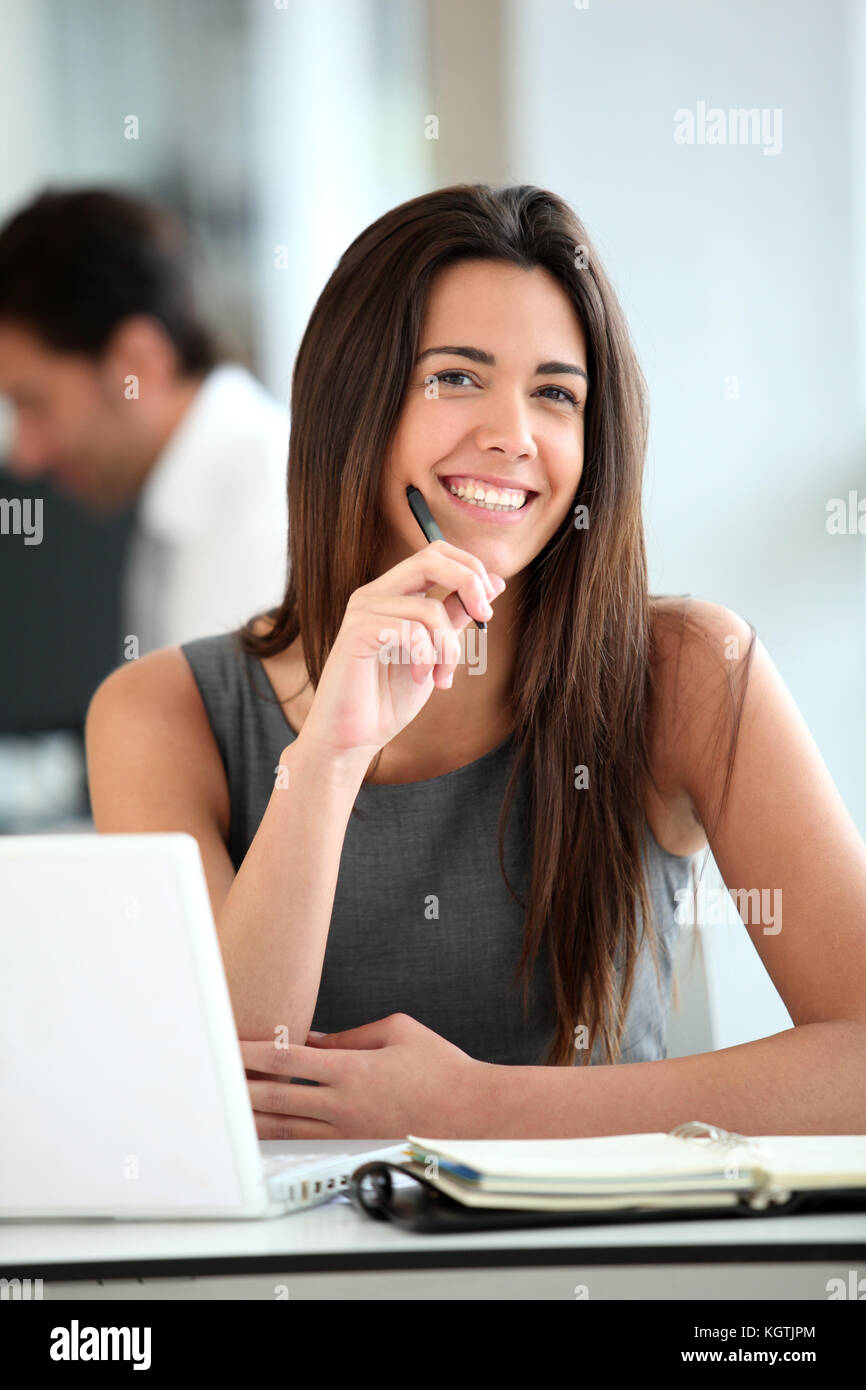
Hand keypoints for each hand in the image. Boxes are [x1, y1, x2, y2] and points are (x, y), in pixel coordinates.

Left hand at [240, 1013, 491, 1139]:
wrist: (470, 1113)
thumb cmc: (440, 1068)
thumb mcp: (396, 1030)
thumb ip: (349, 1035)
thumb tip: (314, 1039)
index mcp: (351, 1069)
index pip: (287, 1058)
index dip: (251, 1052)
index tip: (227, 1045)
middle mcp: (343, 1103)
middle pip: (276, 1096)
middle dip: (240, 1086)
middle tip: (214, 1076)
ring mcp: (346, 1129)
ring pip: (286, 1126)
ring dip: (253, 1116)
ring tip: (227, 1107)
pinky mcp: (354, 1144)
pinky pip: (308, 1138)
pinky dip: (282, 1131)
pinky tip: (267, 1126)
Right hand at [297, 539, 505, 767]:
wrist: (353, 738)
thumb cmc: (389, 697)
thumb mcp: (436, 651)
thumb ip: (458, 615)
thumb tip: (495, 582)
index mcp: (393, 593)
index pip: (436, 553)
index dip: (470, 569)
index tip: (488, 606)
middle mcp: (375, 594)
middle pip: (431, 559)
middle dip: (469, 583)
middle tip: (485, 617)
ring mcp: (363, 610)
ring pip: (429, 610)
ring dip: (448, 649)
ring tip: (441, 677)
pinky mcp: (356, 632)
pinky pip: (411, 631)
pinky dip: (426, 658)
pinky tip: (420, 678)